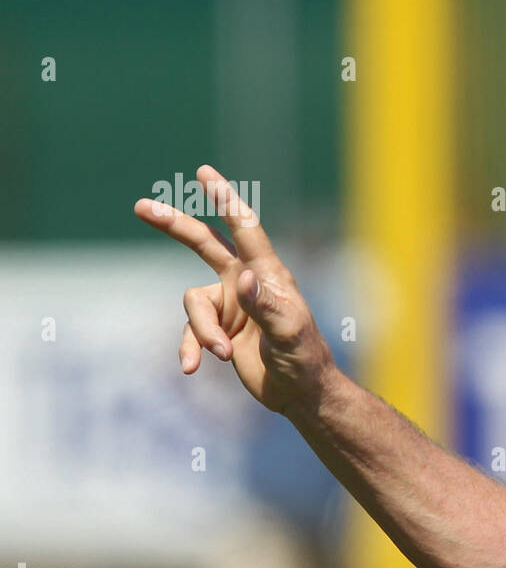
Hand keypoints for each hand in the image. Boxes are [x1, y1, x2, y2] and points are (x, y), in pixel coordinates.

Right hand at [134, 164, 335, 414]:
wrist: (299, 393)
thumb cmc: (304, 358)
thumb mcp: (288, 333)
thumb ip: (265, 306)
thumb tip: (243, 279)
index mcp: (268, 274)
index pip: (245, 229)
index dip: (225, 200)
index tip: (205, 174)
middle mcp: (245, 282)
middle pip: (204, 243)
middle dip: (174, 225)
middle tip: (140, 207)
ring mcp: (230, 305)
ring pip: (192, 303)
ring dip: (201, 330)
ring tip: (222, 352)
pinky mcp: (218, 329)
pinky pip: (190, 331)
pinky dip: (190, 347)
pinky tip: (193, 367)